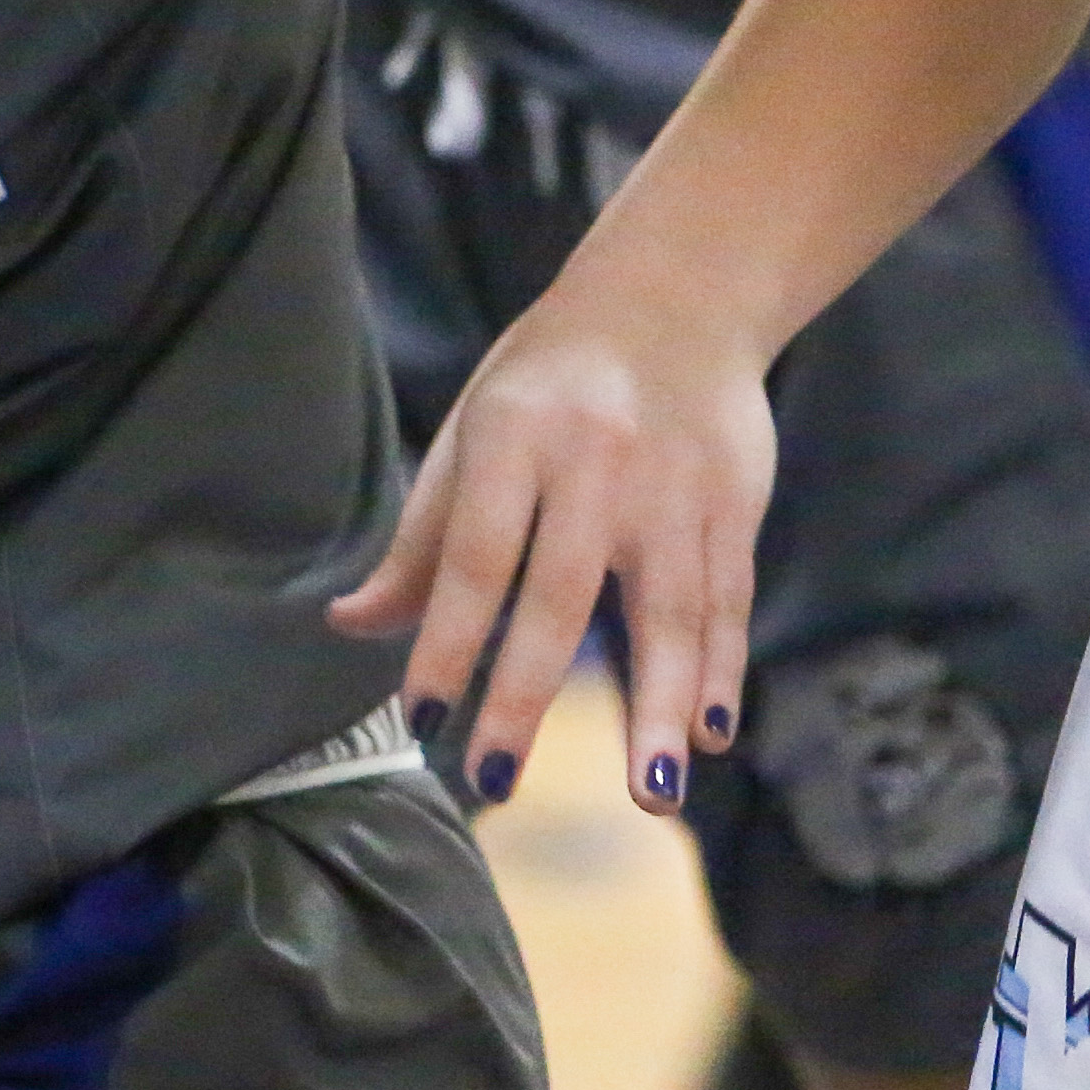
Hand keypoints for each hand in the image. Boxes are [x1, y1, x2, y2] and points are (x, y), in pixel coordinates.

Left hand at [330, 290, 769, 815]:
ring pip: (670, 614)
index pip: (473, 559)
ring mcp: (676, 491)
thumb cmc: (551, 380)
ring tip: (648, 794)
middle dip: (526, 693)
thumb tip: (353, 624)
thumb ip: (426, 536)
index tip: (419, 717)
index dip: (445, 641)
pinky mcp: (736, 508)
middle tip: (495, 779)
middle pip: (561, 598)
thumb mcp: (475, 428)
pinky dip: (720, 673)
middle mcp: (598, 466)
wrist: (678, 295)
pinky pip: (727, 604)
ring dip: (659, 708)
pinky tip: (708, 734)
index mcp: (516, 438)